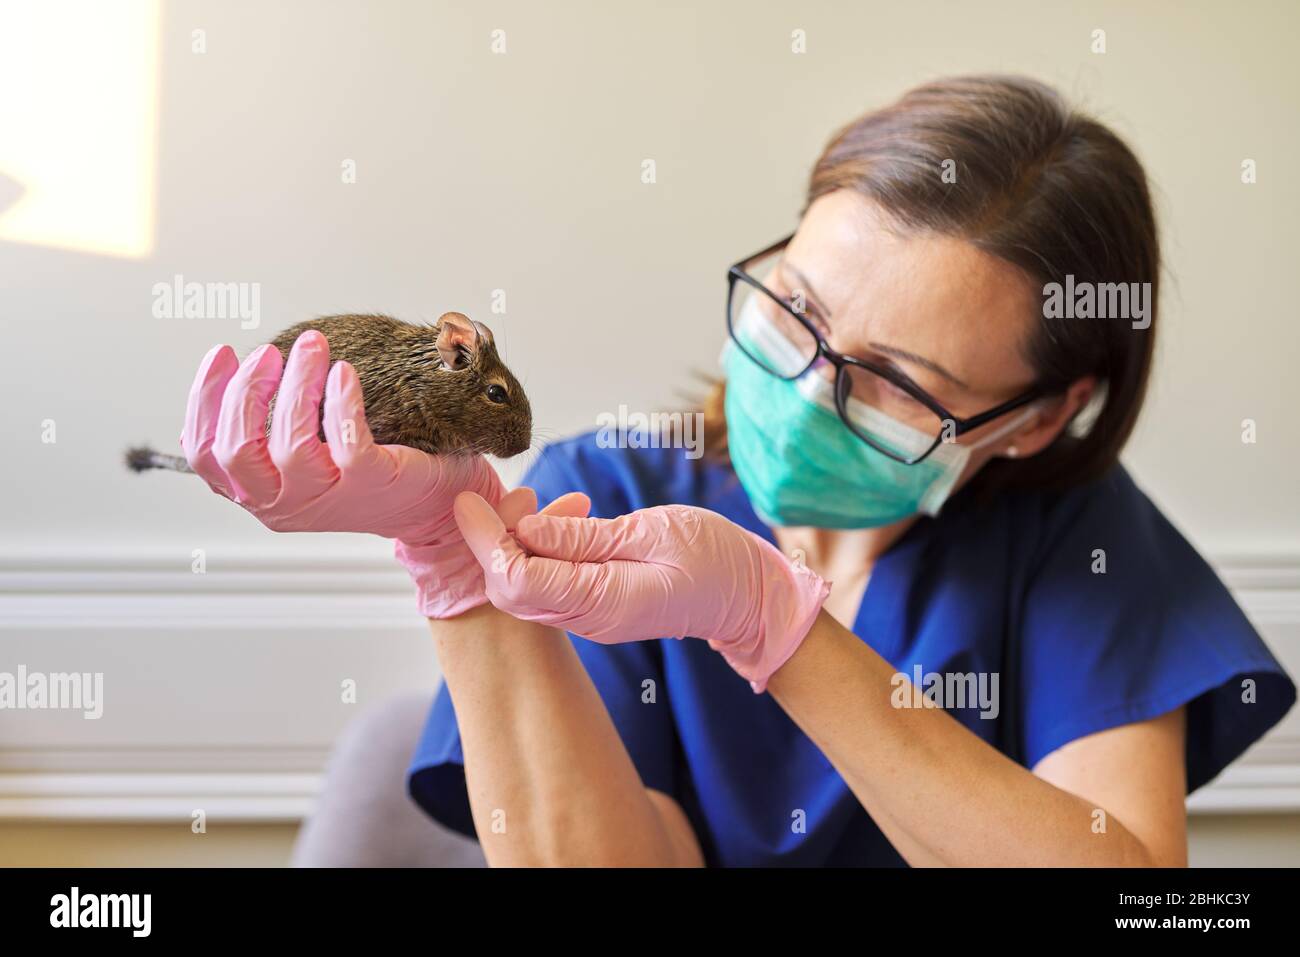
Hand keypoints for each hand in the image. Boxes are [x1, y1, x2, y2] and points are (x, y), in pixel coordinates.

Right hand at [180, 330, 503, 616]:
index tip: (223, 354)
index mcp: (260, 493)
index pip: (207, 455)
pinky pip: (348, 443)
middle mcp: (286, 502)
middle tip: (269, 351)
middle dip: (246, 391)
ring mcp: (329, 497)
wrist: (434, 500)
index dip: (204, 401)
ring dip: (295, 386)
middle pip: (237, 451)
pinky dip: (340, 402)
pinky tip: (343, 372)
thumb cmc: (368, 469)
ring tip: (312, 346)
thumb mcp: (304, 458)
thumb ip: (265, 435)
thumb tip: (227, 389)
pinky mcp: (372, 484)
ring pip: (290, 446)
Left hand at [453, 494, 830, 691]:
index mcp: (601, 603)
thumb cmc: (715, 560)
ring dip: (515, 544)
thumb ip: (585, 537)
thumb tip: (526, 530)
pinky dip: (540, 550)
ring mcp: (590, 618)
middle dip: (493, 541)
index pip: (517, 578)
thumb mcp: (651, 533)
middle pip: (510, 589)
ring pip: (524, 587)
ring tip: (537, 502)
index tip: (468, 500)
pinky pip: (548, 584)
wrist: (749, 596)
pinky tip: (561, 519)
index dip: (485, 540)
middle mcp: (587, 619)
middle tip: (509, 494)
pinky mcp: (595, 607)